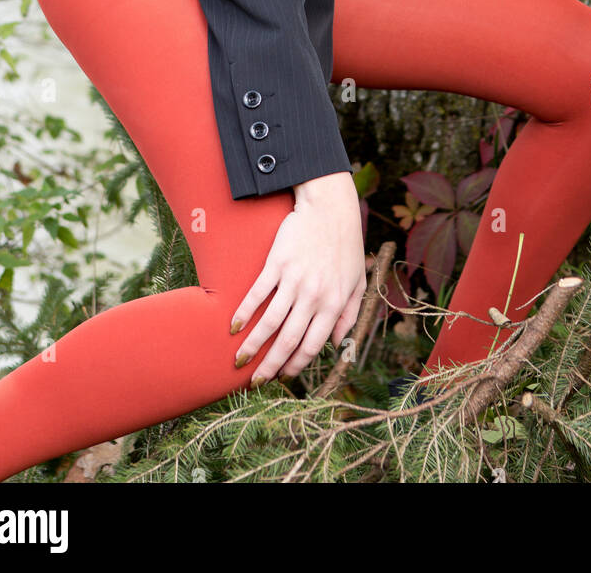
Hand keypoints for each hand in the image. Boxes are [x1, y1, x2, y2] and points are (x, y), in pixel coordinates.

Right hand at [230, 171, 366, 383]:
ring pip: (269, 322)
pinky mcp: (277, 263)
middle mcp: (313, 296)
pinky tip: (233, 325)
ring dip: (251, 345)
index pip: (311, 346)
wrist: (330, 209)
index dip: (295, 365)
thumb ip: (348, 315)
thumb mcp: (356, 283)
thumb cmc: (345, 246)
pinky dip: (244, 312)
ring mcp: (294, 280)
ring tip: (238, 361)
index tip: (282, 376)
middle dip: (268, 365)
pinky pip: (257, 293)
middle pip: (287, 340)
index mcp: (333, 304)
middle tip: (254, 382)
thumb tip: (336, 344)